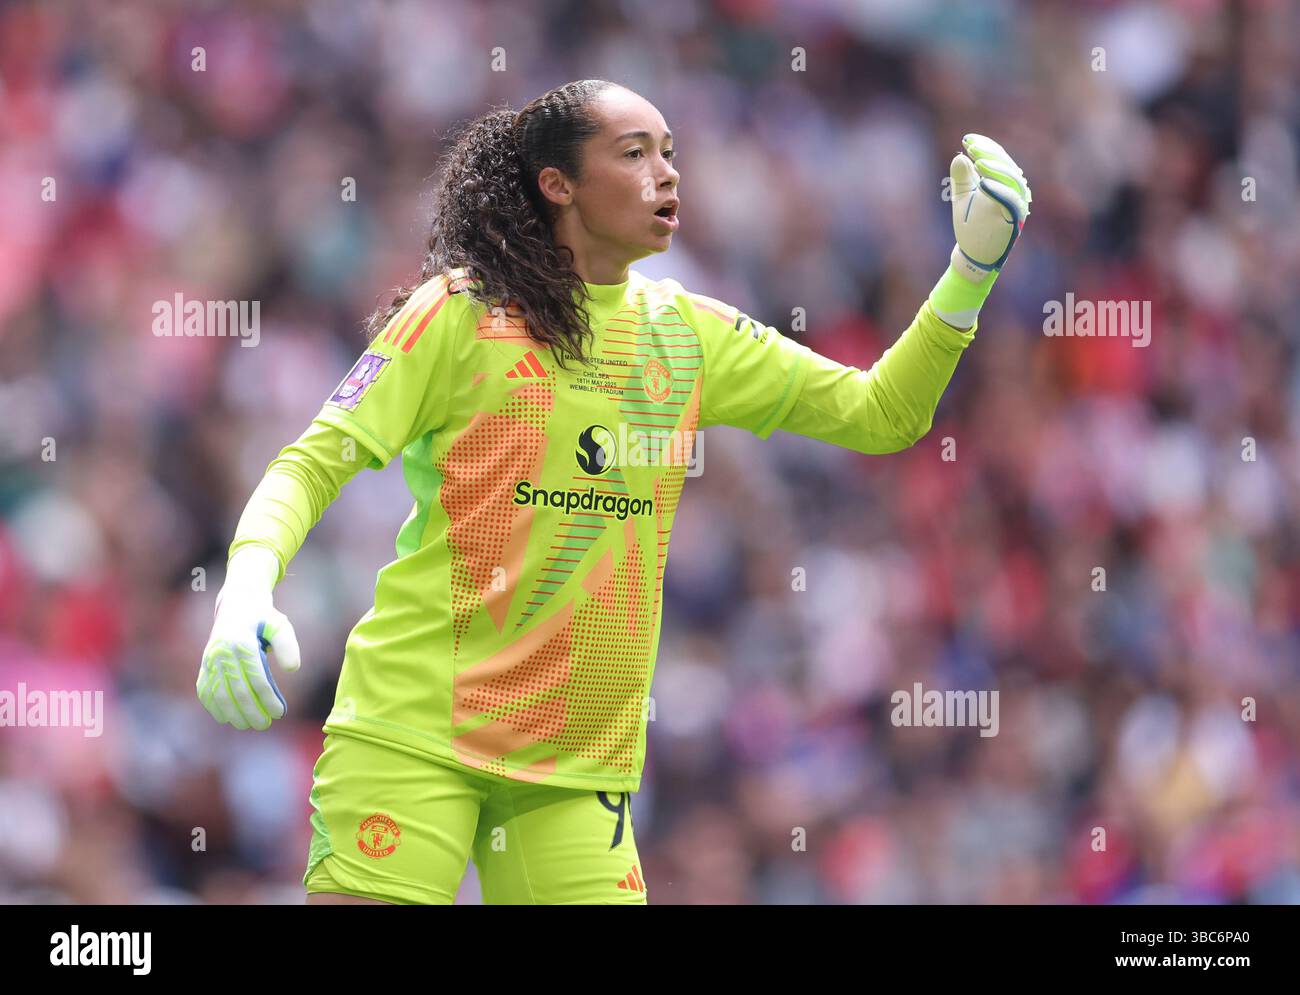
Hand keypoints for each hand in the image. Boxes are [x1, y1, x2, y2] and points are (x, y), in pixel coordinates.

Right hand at [197, 547, 299, 730]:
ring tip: (248, 724)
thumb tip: (292, 669)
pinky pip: (205, 691)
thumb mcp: (280, 625)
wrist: (236, 606)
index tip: (280, 712)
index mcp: (241, 642)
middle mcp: (222, 652)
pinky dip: (214, 706)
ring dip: (232, 713)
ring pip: (218, 694)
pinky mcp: (204, 665)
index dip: (268, 698)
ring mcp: (210, 659)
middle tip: (265, 724)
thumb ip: (288, 645)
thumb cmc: (263, 619)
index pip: (256, 678)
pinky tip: (226, 717)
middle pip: (236, 690)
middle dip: (251, 711)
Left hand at [948, 133, 1031, 279]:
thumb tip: (959, 157)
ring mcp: (1017, 204)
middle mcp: (1014, 190)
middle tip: (970, 147)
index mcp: (1004, 182)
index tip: (967, 139)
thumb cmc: (970, 225)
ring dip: (996, 167)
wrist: (974, 254)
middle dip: (989, 152)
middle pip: (1007, 164)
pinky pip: (1010, 201)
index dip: (985, 146)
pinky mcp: (1014, 218)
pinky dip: (999, 189)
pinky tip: (983, 182)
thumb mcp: (962, 198)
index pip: (998, 157)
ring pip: (1013, 179)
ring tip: (977, 161)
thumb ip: (961, 178)